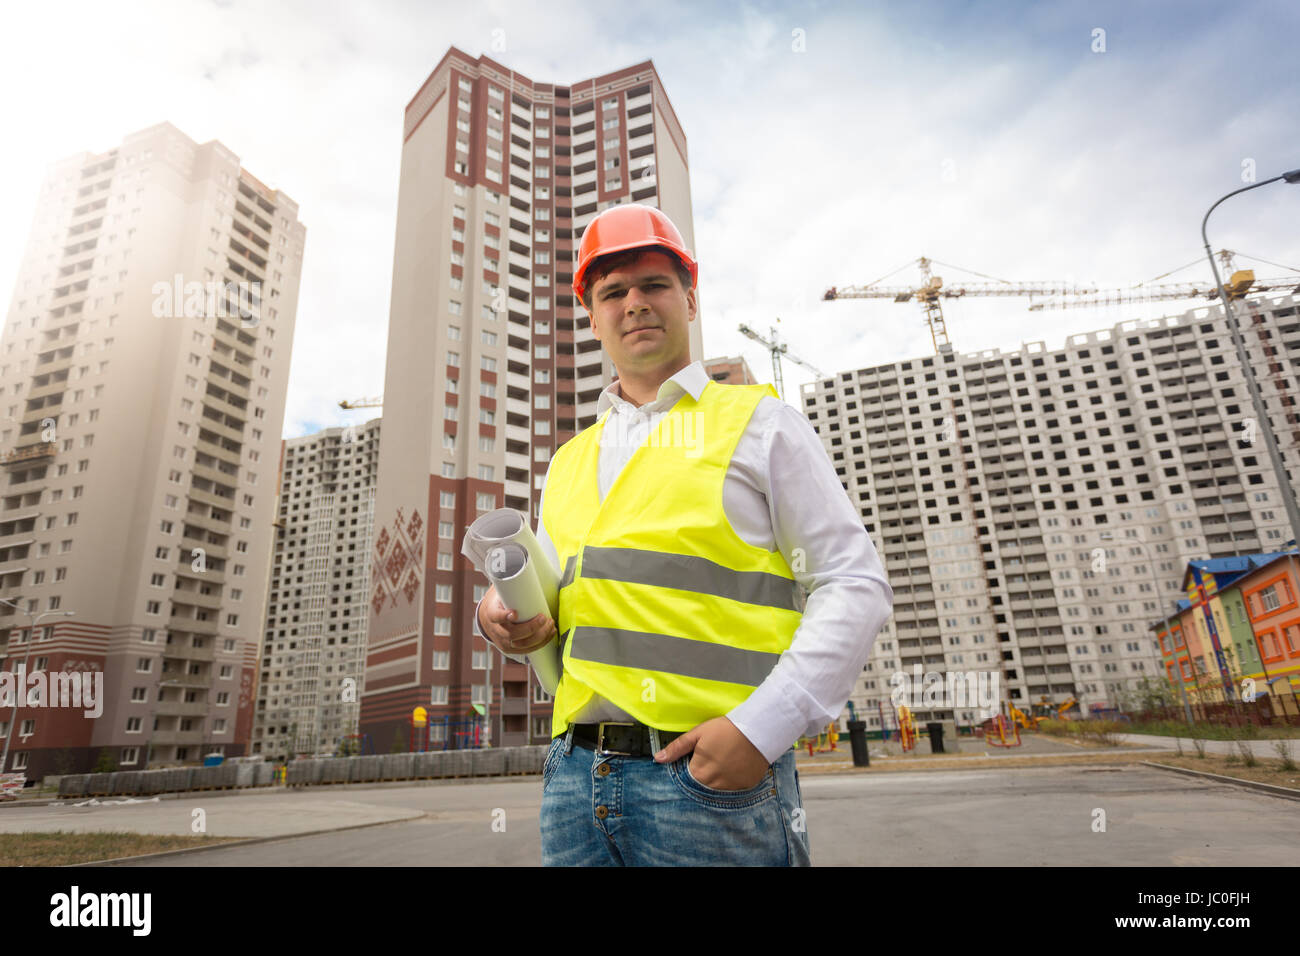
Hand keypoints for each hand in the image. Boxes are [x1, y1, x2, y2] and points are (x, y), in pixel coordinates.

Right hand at [477, 584, 555, 653]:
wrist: (488, 619)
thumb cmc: (500, 602)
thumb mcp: (501, 591)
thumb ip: (512, 580)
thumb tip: (526, 561)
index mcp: (491, 614)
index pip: (495, 616)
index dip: (504, 616)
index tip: (514, 613)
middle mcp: (496, 630)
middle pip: (513, 634)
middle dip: (531, 627)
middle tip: (543, 617)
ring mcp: (504, 642)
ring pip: (522, 644)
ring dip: (539, 636)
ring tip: (550, 624)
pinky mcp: (512, 649)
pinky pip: (527, 650)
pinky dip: (541, 643)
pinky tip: (550, 633)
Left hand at [653, 716, 769, 790]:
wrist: (757, 729)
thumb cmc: (725, 729)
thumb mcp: (698, 734)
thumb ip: (677, 747)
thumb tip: (657, 759)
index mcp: (699, 772)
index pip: (686, 779)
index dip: (689, 768)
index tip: (694, 759)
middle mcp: (714, 785)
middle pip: (701, 785)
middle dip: (702, 775)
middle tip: (711, 759)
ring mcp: (731, 788)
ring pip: (717, 789)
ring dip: (716, 779)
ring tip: (723, 761)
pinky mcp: (746, 786)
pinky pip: (734, 788)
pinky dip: (732, 780)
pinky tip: (735, 766)